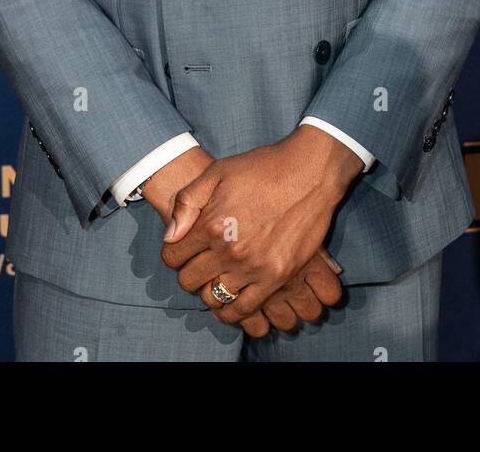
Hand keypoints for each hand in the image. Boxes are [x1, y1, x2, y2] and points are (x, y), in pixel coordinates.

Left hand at [159, 126, 362, 326]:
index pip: (172, 256)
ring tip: (215, 280)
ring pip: (213, 298)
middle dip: (188, 273)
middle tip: (199, 265)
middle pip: (189, 280)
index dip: (173, 254)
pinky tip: (230, 303)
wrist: (309, 173)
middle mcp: (228, 249)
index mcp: (211, 223)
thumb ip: (187, 202)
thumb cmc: (262, 168)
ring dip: (208, 291)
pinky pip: (244, 309)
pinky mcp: (276, 277)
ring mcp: (252, 266)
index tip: (183, 251)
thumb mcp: (217, 171)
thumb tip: (170, 235)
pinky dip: (231, 312)